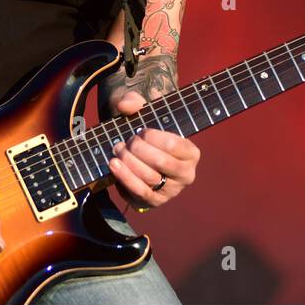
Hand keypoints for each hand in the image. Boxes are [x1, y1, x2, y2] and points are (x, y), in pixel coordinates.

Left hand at [106, 90, 199, 209]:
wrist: (141, 158)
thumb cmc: (147, 134)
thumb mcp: (145, 114)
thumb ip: (135, 102)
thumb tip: (125, 105)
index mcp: (191, 153)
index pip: (174, 145)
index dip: (152, 137)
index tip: (140, 131)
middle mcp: (186, 174)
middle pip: (161, 162)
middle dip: (138, 149)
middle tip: (126, 141)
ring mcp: (171, 191)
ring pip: (149, 177)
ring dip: (128, 162)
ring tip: (117, 151)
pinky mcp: (154, 201)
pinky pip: (139, 192)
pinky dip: (124, 178)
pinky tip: (114, 165)